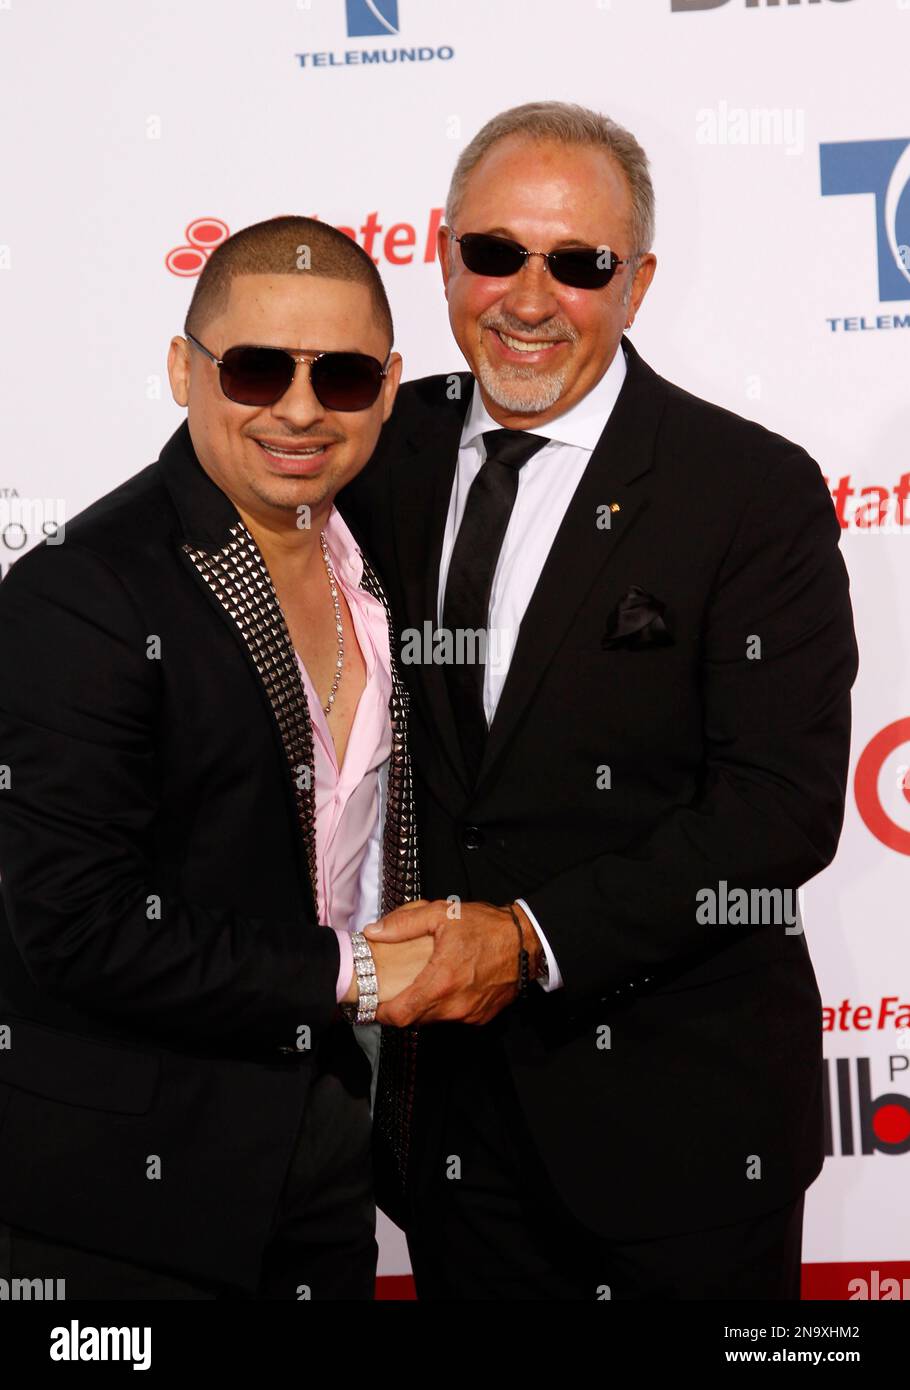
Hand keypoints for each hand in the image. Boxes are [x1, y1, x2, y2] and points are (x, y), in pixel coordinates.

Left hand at [362, 899, 541, 1026]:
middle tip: (391, 991)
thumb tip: (374, 931)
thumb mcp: (442, 914)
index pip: (401, 1015)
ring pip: (434, 1019)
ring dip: (423, 1007)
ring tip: (418, 985)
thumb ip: (404, 923)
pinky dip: (444, 1006)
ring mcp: (470, 1014)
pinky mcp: (482, 1016)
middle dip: (400, 1008)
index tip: (372, 1003)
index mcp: (441, 982)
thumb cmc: (487, 927)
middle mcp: (455, 1005)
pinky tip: (445, 986)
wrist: (527, 942)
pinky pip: (454, 1017)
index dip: (381, 1013)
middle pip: (415, 1019)